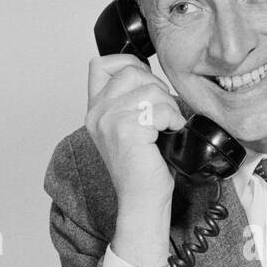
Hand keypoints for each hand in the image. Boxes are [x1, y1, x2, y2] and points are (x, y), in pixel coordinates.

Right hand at [86, 54, 186, 266]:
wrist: (142, 201)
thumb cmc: (143, 168)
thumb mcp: (130, 127)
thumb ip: (131, 101)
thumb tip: (154, 77)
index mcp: (95, 110)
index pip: (100, 64)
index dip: (129, 64)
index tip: (147, 84)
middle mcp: (96, 113)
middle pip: (131, 71)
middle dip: (157, 87)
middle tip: (163, 112)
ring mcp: (108, 120)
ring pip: (149, 89)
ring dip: (168, 105)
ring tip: (167, 126)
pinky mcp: (126, 130)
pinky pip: (159, 108)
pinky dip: (172, 118)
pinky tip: (170, 133)